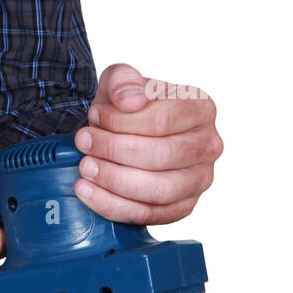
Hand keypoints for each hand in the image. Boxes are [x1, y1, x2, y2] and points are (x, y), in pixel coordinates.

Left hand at [73, 63, 222, 224]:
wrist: (124, 129)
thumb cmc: (127, 103)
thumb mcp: (120, 78)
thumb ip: (123, 80)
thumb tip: (131, 101)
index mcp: (200, 107)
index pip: (162, 120)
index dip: (122, 121)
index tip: (94, 116)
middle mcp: (208, 145)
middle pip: (161, 155)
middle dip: (115, 150)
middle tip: (84, 142)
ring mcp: (200, 179)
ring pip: (159, 190)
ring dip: (115, 180)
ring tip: (86, 166)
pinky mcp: (184, 206)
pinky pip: (150, 214)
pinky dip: (114, 206)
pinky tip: (88, 191)